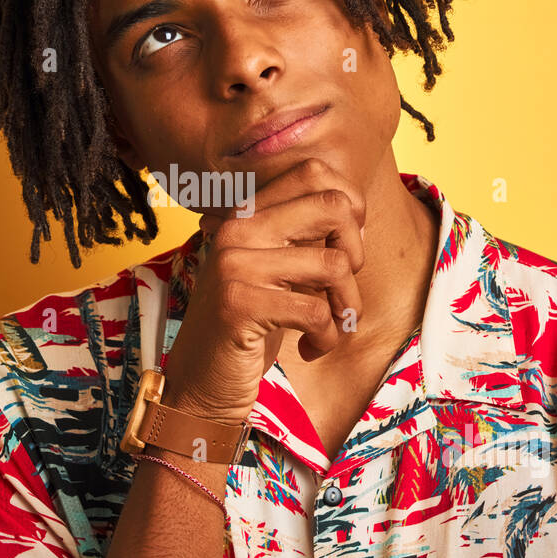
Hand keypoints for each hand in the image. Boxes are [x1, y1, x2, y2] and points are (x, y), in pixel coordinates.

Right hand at [163, 157, 366, 424]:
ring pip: (334, 263)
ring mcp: (234, 265)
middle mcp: (236, 229)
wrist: (200, 385)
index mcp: (246, 215)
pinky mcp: (239, 305)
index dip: (350, 206)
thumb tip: (355, 211)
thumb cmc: (248, 329)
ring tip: (330, 328)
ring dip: (346, 306)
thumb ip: (304, 237)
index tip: (345, 249)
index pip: (314, 172)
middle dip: (356, 253)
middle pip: (333, 207)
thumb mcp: (276, 272)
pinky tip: (310, 349)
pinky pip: (317, 310)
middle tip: (340, 290)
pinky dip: (327, 337)